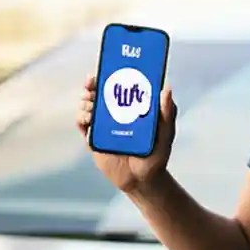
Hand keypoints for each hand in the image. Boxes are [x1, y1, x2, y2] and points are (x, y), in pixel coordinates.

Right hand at [76, 73, 177, 194]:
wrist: (144, 180)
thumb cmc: (157, 154)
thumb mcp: (166, 132)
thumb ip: (167, 112)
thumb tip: (166, 88)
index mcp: (129, 107)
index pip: (116, 86)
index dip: (108, 75)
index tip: (105, 68)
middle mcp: (113, 113)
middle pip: (97, 93)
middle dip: (91, 86)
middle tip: (92, 84)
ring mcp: (102, 127)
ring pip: (87, 107)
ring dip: (85, 101)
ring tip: (92, 104)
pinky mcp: (93, 140)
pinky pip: (82, 126)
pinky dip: (81, 119)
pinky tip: (88, 118)